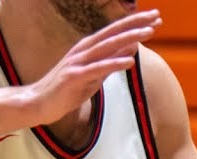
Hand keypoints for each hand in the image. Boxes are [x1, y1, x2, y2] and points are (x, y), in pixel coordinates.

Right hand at [24, 11, 161, 125]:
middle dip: (135, 24)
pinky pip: (97, 69)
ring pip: (107, 47)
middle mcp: (83, 50)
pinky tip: (130, 61)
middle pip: (113, 33)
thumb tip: (132, 49)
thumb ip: (112, 62)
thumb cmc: (69, 88)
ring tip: (149, 32)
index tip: (155, 18)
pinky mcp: (74, 77)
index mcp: (89, 48)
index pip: (115, 32)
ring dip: (129, 38)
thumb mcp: (96, 74)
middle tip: (156, 15)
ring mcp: (78, 62)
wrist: (40, 103)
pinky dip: (114, 63)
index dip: (135, 24)